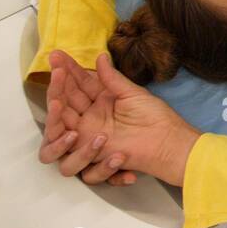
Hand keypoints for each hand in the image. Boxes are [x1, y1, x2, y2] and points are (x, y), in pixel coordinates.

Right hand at [37, 50, 200, 186]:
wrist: (170, 142)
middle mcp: (88, 124)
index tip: (57, 56)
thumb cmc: (154, 116)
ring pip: (56, 146)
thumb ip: (112, 78)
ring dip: (58, 133)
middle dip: (56, 92)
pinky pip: (88, 172)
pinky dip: (97, 162)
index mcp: (96, 105)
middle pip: (60, 111)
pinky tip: (114, 151)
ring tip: (69, 116)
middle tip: (58, 76)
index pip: (74, 88)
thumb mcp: (132, 94)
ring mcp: (90, 145)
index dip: (65, 72)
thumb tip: (101, 56)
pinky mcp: (99, 164)